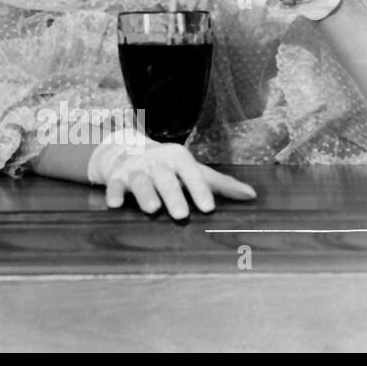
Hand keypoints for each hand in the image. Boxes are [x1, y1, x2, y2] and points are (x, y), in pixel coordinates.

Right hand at [91, 139, 255, 219]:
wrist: (128, 150)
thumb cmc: (169, 167)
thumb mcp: (193, 170)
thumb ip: (220, 184)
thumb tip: (252, 196)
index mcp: (177, 157)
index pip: (191, 172)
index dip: (199, 189)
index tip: (208, 207)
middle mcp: (156, 161)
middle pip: (165, 178)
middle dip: (173, 195)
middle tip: (181, 214)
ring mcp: (135, 168)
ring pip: (141, 180)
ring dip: (146, 194)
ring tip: (152, 209)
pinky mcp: (117, 176)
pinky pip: (114, 184)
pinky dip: (113, 193)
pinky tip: (115, 204)